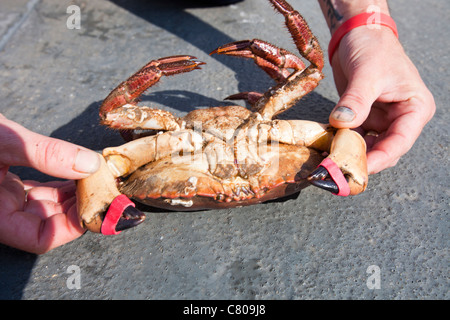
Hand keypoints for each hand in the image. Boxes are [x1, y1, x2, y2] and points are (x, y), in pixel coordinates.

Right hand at [0, 115, 99, 253]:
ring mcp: (1, 199)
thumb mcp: (2, 139)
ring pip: (46, 207)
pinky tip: (77, 170)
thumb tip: (90, 163)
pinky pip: (38, 191)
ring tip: (96, 176)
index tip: (98, 203)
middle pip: (50, 223)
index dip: (74, 226)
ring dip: (73, 193)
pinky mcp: (4, 184)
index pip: (42, 238)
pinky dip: (60, 183)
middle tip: (105, 187)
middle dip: (80, 207)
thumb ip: (47, 153)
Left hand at [328, 27, 434, 173]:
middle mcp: (400, 118)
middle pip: (384, 150)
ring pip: (367, 147)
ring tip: (329, 160)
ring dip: (349, 153)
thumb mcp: (368, 73)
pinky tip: (326, 146)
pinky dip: (340, 142)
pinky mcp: (363, 118)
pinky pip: (352, 136)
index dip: (380, 159)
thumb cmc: (374, 48)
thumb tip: (342, 123)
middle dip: (362, 160)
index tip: (358, 168)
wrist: (359, 35)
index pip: (400, 142)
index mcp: (415, 109)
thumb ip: (356, 100)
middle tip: (339, 169)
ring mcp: (381, 120)